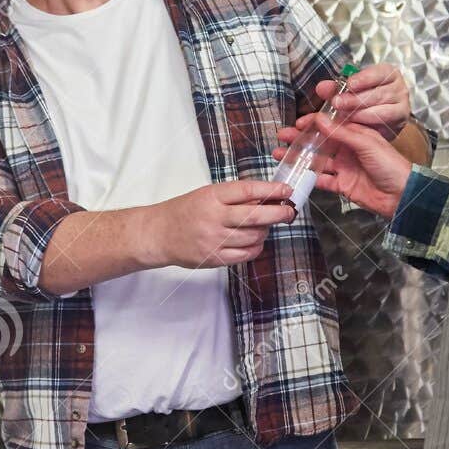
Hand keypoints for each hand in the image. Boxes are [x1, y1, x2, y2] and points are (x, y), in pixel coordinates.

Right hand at [143, 180, 295, 268]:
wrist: (159, 234)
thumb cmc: (185, 211)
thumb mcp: (207, 194)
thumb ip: (234, 197)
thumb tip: (267, 198)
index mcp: (212, 197)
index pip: (248, 191)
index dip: (271, 190)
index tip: (286, 190)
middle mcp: (213, 218)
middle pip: (255, 216)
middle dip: (278, 213)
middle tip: (290, 211)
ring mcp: (214, 240)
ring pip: (253, 236)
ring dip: (265, 231)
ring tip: (265, 225)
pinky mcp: (215, 258)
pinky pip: (246, 255)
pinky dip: (256, 247)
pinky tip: (255, 241)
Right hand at [273, 113, 412, 217]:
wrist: (402, 195)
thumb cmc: (390, 164)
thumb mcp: (367, 144)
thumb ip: (342, 133)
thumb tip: (320, 119)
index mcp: (356, 135)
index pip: (330, 125)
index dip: (313, 124)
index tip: (297, 124)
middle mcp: (348, 149)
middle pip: (320, 143)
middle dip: (300, 140)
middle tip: (282, 137)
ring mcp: (344, 168)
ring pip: (317, 161)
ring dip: (299, 157)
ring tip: (280, 154)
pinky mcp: (342, 185)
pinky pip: (322, 180)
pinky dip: (308, 178)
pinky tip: (294, 175)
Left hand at [315, 62, 411, 136]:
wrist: (380, 118)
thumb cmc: (364, 99)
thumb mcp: (349, 91)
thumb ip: (335, 88)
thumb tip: (321, 88)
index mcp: (387, 73)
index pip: (378, 72)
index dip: (364, 78)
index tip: (349, 84)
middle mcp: (399, 87)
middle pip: (378, 93)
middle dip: (355, 99)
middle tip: (337, 103)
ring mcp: (402, 104)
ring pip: (382, 109)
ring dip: (360, 114)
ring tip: (344, 116)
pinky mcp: (401, 120)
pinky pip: (385, 122)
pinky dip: (370, 124)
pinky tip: (356, 125)